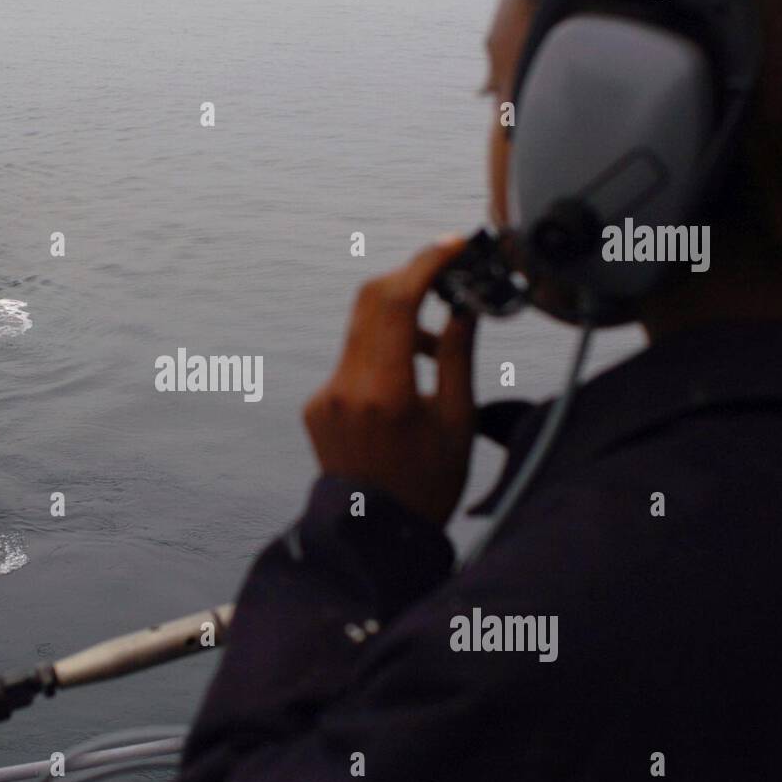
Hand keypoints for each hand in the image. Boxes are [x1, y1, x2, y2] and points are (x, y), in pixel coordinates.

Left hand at [303, 238, 476, 525]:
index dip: (427, 262)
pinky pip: (351, 357)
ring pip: (361, 328)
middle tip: (451, 278)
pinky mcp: (316, 405)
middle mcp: (345, 387)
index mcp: (385, 392)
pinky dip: (382, 351)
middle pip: (371, 300)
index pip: (397, 300)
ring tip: (439, 350)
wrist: (375, 536)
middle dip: (413, 280)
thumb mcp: (457, 422)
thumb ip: (459, 356)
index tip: (455, 245)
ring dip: (400, 320)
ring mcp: (324, 395)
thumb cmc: (428, 486)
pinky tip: (409, 381)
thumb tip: (465, 303)